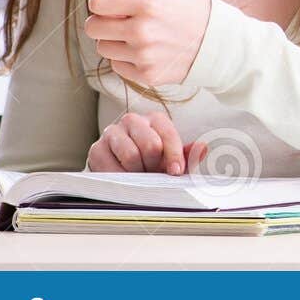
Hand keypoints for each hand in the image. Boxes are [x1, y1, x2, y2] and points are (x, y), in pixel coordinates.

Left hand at [84, 0, 211, 87]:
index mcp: (148, 3)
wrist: (220, 42)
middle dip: (102, 22)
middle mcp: (142, 30)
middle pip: (93, 28)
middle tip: (121, 20)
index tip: (112, 4)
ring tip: (137, 35)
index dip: (100, 2)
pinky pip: (117, 65)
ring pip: (103, 48)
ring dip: (114, 41)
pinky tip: (146, 50)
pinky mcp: (146, 75)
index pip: (97, 3)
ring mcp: (144, 55)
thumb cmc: (191, 10)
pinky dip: (125, 58)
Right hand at [86, 111, 206, 174]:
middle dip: (155, 165)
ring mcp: (112, 133)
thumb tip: (203, 148)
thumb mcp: (170, 157)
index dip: (174, 156)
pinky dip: (121, 178)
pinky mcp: (96, 149)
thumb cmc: (151, 160)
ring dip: (138, 172)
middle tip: (153, 174)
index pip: (168, 135)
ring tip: (139, 175)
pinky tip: (125, 179)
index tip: (175, 172)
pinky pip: (110, 167)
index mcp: (154, 119)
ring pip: (130, 155)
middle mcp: (132, 120)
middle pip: (150, 144)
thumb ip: (187, 154)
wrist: (120, 165)